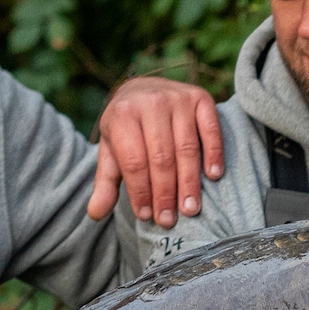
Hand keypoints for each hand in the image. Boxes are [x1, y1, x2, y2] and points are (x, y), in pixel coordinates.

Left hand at [88, 76, 223, 227]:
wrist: (144, 89)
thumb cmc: (127, 129)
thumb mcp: (111, 151)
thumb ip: (105, 182)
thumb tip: (94, 214)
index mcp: (122, 115)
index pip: (134, 161)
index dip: (141, 191)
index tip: (147, 216)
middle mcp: (150, 102)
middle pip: (161, 157)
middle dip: (165, 193)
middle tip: (169, 220)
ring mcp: (177, 98)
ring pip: (186, 148)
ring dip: (189, 182)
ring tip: (190, 209)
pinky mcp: (201, 97)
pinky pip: (210, 129)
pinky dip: (214, 153)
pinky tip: (213, 176)